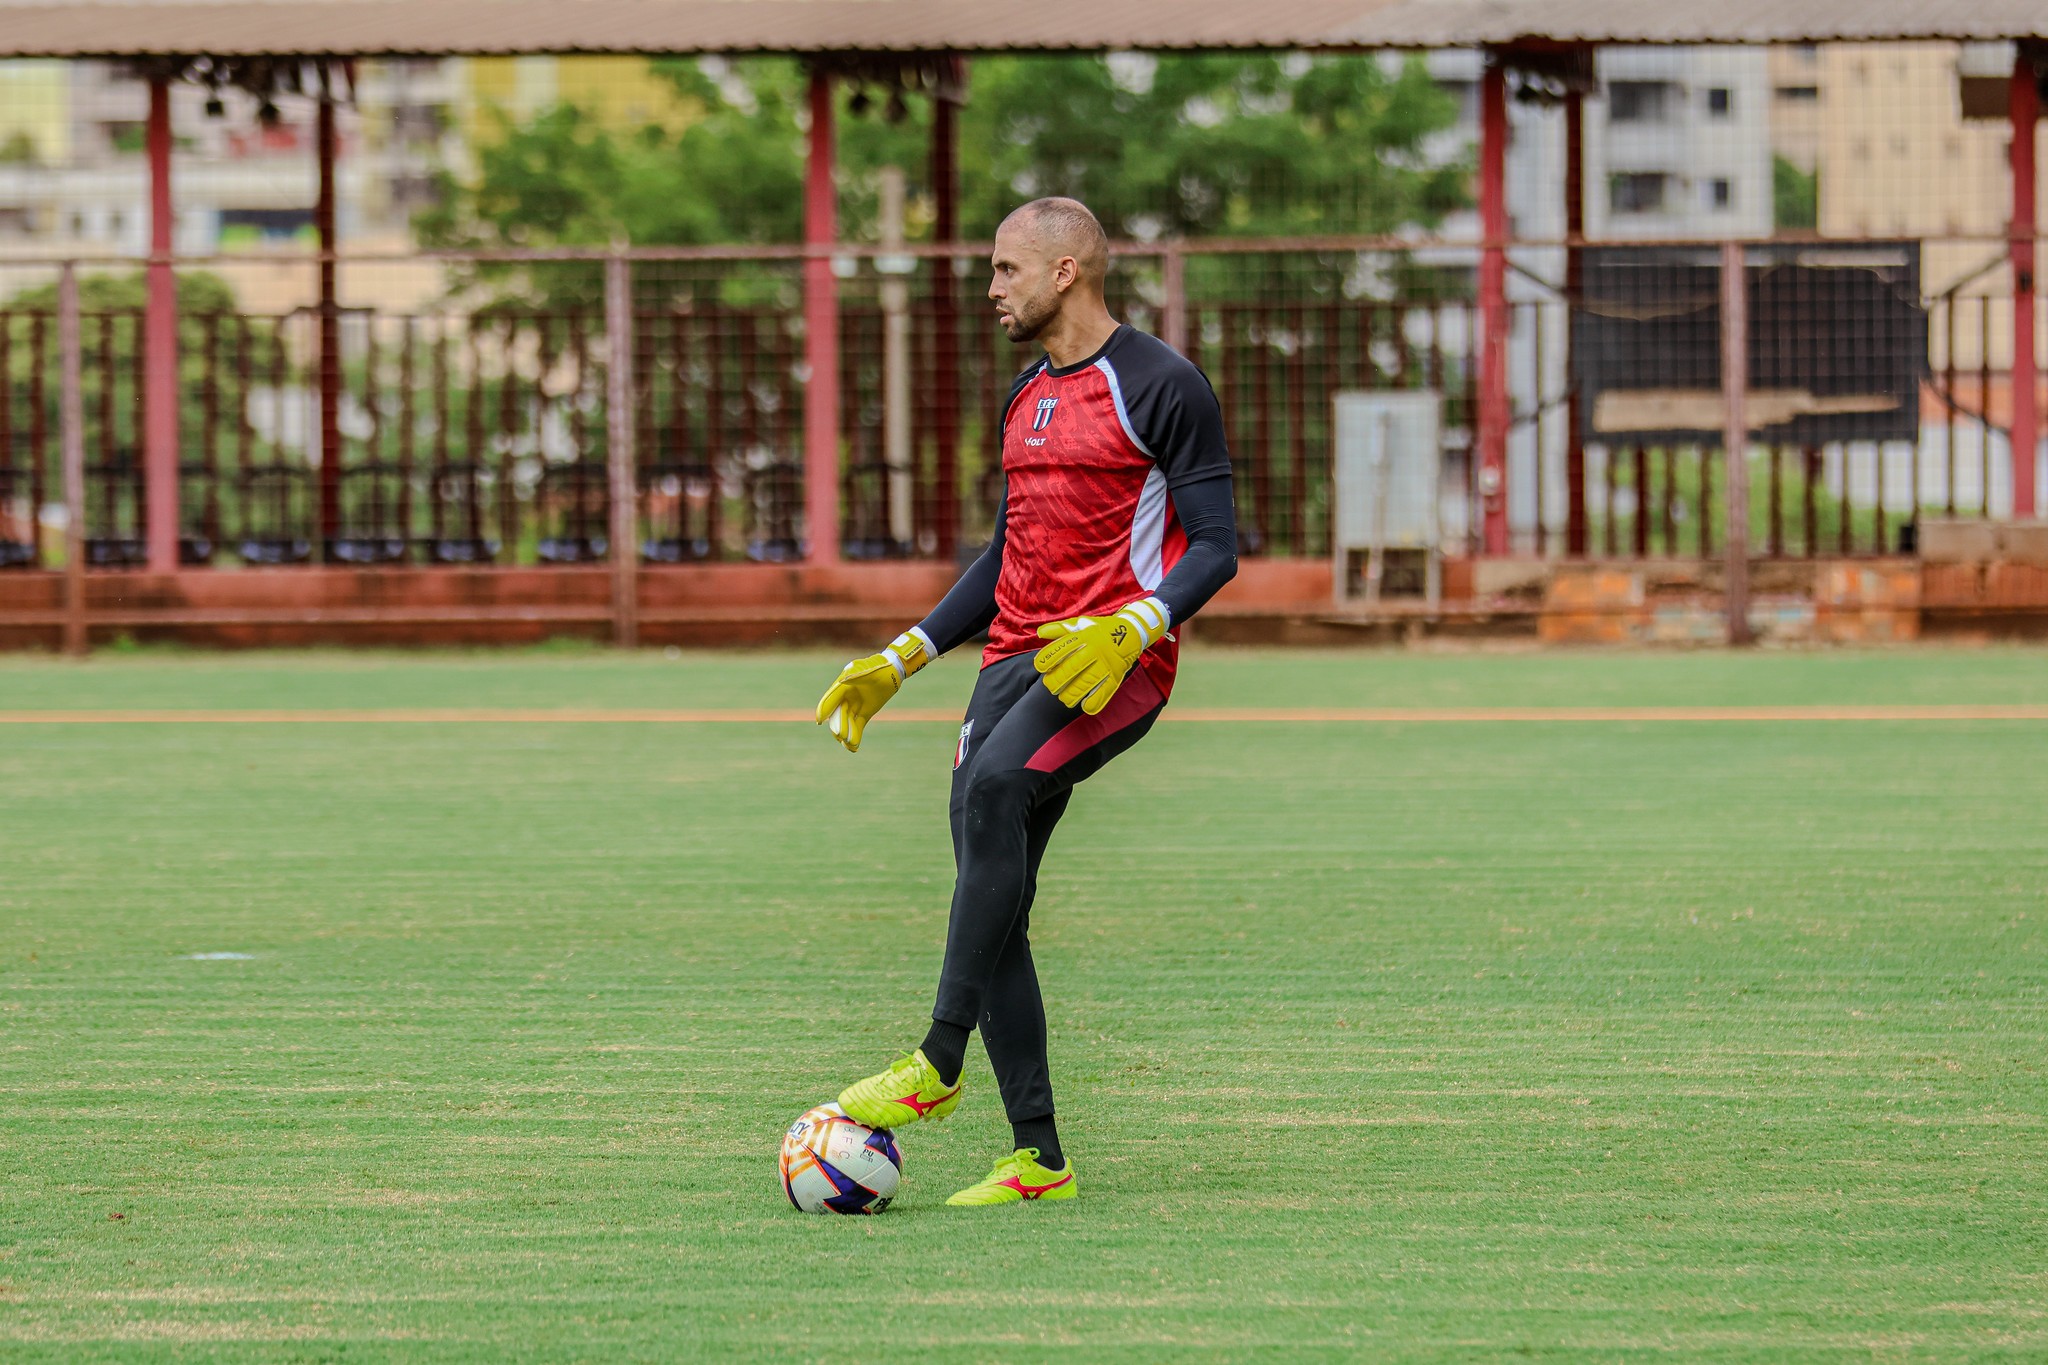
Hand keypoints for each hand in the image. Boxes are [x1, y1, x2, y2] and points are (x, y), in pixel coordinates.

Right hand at [816, 628, 933, 752]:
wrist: (892, 671)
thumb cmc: (879, 668)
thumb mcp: (869, 671)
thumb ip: (857, 675)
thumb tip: (843, 680)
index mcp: (843, 685)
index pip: (831, 698)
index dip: (825, 709)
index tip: (819, 720)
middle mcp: (846, 697)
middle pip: (838, 714)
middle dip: (839, 725)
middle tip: (841, 735)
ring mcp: (854, 706)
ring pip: (847, 722)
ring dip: (847, 734)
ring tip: (849, 745)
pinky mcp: (863, 714)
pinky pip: (857, 727)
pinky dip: (855, 737)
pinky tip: (854, 748)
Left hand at [1032, 597, 1169, 715]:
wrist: (1132, 631)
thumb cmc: (1100, 630)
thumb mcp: (1080, 625)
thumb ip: (1059, 629)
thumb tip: (1039, 632)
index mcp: (1084, 637)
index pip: (1062, 648)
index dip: (1049, 658)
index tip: (1040, 667)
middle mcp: (1094, 650)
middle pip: (1072, 667)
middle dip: (1058, 680)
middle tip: (1050, 686)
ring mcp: (1106, 664)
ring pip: (1087, 682)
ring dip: (1073, 693)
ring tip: (1064, 699)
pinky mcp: (1116, 675)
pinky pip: (1105, 690)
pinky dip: (1095, 701)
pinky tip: (1085, 706)